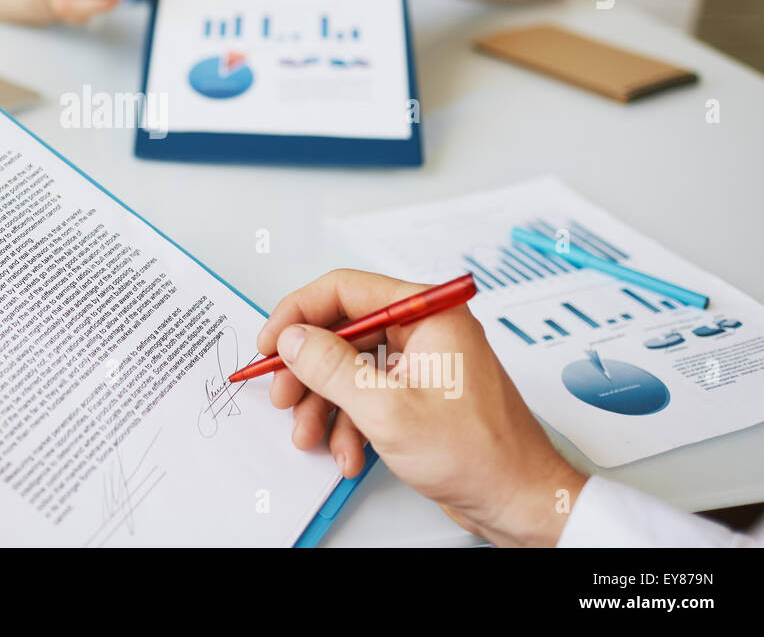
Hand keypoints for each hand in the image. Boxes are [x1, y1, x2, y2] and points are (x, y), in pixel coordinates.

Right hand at [257, 269, 586, 546]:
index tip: (270, 342)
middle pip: (343, 331)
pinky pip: (368, 394)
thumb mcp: (388, 409)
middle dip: (308, 370)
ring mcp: (422, 362)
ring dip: (325, 404)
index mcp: (428, 313)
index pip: (345, 290)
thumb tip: (294, 339)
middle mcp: (426, 329)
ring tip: (310, 435)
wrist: (519, 502)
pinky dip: (350, 422)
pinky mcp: (419, 393)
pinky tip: (348, 452)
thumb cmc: (480, 454)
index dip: (299, 313)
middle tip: (283, 394)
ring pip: (350, 368)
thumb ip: (332, 368)